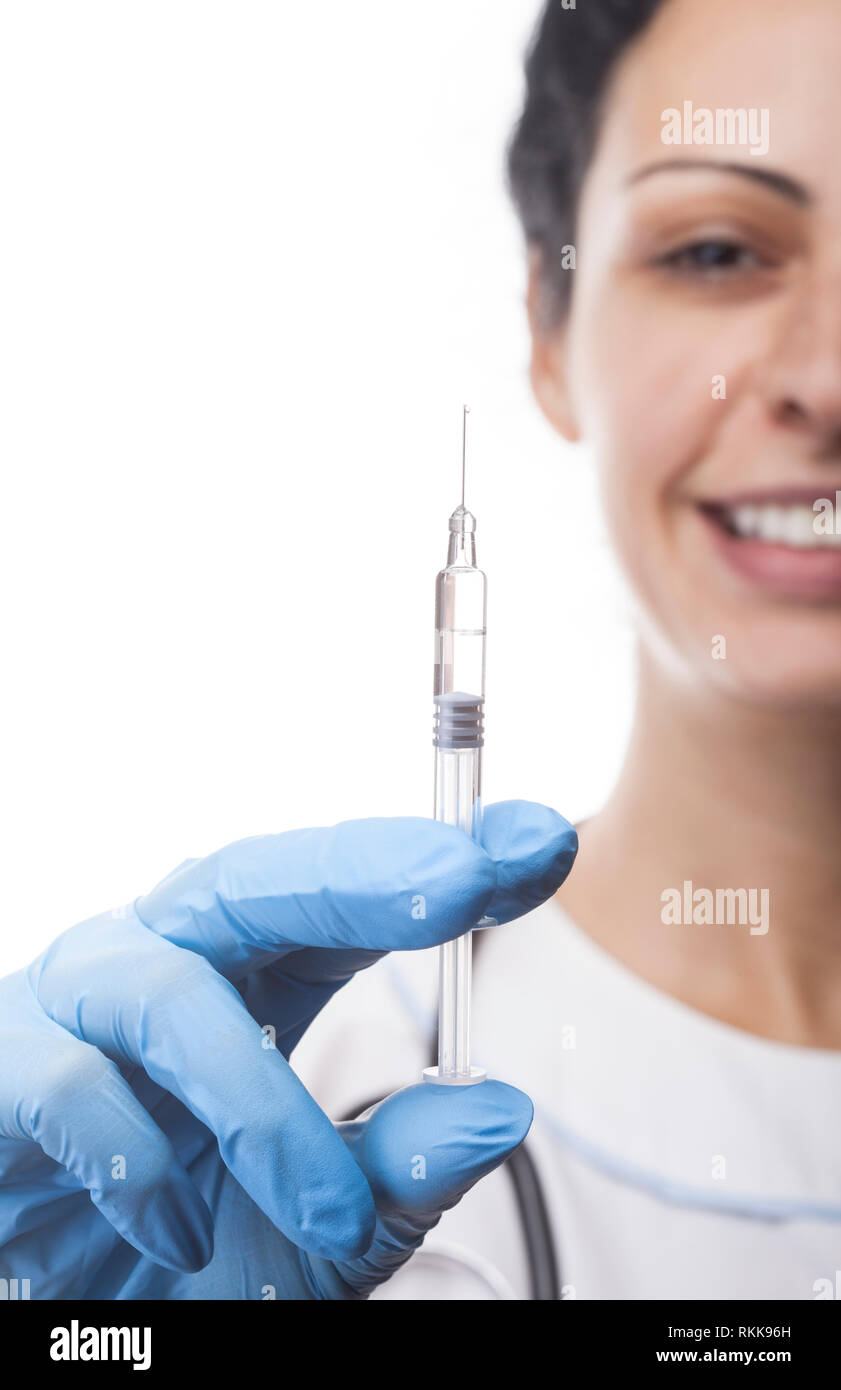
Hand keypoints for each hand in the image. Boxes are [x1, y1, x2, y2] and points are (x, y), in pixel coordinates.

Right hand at [0, 800, 575, 1298]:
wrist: (67, 1310)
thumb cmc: (195, 1243)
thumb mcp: (323, 1224)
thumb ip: (400, 1167)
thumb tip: (495, 1110)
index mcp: (257, 971)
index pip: (354, 895)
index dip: (442, 861)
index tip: (538, 840)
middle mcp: (171, 957)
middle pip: (260, 880)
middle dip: (365, 873)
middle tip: (462, 877)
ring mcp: (83, 1002)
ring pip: (172, 990)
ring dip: (260, 1105)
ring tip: (324, 1210)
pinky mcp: (8, 1066)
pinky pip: (70, 1084)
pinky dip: (139, 1160)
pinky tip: (181, 1227)